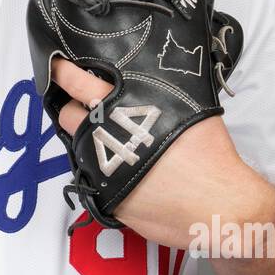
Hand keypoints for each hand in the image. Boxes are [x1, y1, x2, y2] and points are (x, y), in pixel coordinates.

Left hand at [50, 57, 248, 248]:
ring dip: (88, 140)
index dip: (64, 74)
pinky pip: (95, 177)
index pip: (80, 84)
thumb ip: (158, 96)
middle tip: (84, 107)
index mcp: (123, 109)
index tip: (56, 68)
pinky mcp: (106, 197)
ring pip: (80, 147)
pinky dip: (104, 170)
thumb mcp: (188, 108)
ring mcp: (102, 169)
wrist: (217, 206)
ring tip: (107, 138)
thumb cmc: (209, 155)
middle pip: (70, 116)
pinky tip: (121, 168)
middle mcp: (105, 137)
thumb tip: (148, 88)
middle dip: (73, 109)